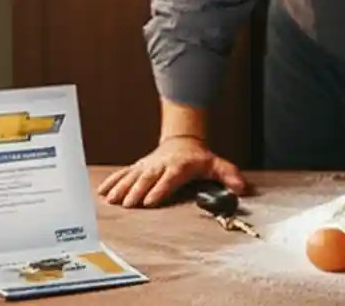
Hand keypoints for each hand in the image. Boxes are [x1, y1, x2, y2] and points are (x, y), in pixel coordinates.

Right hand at [97, 136, 246, 207]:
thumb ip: (229, 176)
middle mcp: (160, 166)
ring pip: (133, 176)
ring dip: (122, 187)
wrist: (182, 140)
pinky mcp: (138, 166)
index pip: (169, 179)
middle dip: (137, 191)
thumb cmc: (198, 157)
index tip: (151, 200)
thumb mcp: (216, 164)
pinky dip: (113, 181)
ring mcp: (147, 166)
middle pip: (147, 179)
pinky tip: (102, 191)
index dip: (160, 189)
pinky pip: (123, 173)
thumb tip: (242, 188)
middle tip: (128, 203)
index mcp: (179, 167)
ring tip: (112, 199)